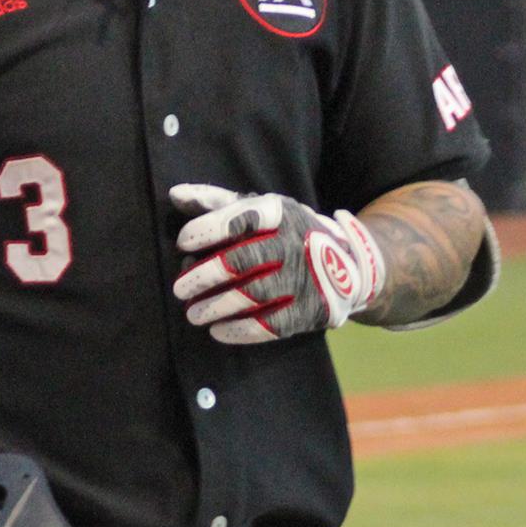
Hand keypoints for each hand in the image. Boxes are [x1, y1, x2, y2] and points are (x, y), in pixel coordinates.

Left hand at [169, 183, 384, 344]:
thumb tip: (175, 195)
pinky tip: (218, 331)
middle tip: (179, 289)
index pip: (240, 217)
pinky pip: (273, 324)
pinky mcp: (313, 309)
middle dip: (205, 275)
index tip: (182, 243)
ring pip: (255, 294)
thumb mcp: (259, 210)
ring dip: (217, 306)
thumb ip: (217, 203)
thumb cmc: (286, 232)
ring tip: (192, 313)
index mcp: (279, 213)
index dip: (207, 229)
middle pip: (243, 259)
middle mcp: (294, 243)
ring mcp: (306, 277)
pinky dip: (241, 330)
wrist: (350, 263)